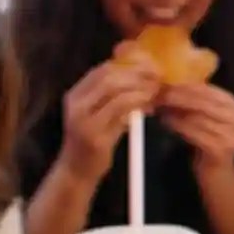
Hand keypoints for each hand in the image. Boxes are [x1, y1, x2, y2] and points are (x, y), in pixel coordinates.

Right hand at [59, 50, 160, 182]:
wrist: (77, 170)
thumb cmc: (92, 139)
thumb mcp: (98, 113)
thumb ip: (113, 96)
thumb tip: (142, 77)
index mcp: (75, 95)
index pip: (102, 69)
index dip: (128, 63)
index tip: (149, 64)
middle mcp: (76, 105)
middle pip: (110, 77)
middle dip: (137, 74)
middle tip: (157, 76)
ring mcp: (85, 122)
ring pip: (117, 93)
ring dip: (140, 89)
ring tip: (155, 91)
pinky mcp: (96, 137)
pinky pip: (122, 114)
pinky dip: (138, 106)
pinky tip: (149, 109)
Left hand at [160, 83, 233, 171]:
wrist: (217, 171)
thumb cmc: (210, 139)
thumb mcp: (209, 117)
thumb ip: (199, 101)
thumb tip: (172, 83)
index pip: (211, 91)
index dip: (189, 86)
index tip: (169, 82)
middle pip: (205, 103)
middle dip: (180, 96)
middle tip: (162, 93)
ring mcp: (232, 136)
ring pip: (198, 117)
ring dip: (176, 111)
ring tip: (161, 107)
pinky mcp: (220, 149)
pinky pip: (194, 133)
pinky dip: (178, 125)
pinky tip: (166, 121)